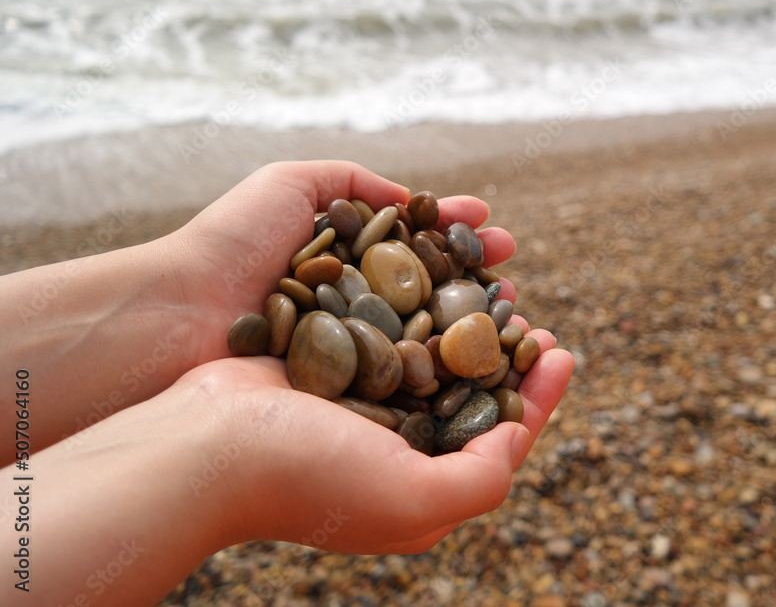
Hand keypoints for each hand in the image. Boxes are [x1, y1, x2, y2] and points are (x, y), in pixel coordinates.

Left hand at [3, 160, 520, 451]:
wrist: (182, 315)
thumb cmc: (230, 244)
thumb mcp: (292, 184)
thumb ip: (357, 183)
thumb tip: (421, 201)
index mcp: (347, 263)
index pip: (418, 247)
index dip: (459, 237)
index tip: (496, 231)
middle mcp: (356, 310)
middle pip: (433, 291)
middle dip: (477, 278)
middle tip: (515, 271)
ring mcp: (353, 355)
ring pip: (429, 338)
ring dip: (473, 327)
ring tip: (513, 313)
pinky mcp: (349, 396)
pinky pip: (408, 381)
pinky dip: (446, 372)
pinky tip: (479, 360)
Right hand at [176, 319, 573, 554]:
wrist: (206, 443)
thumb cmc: (309, 476)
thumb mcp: (415, 502)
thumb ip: (483, 479)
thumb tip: (517, 434)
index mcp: (421, 487)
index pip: (501, 440)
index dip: (538, 397)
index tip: (563, 351)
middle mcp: (395, 449)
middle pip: (469, 397)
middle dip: (506, 356)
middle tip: (530, 317)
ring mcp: (362, 408)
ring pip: (432, 358)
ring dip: (465, 325)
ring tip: (493, 287)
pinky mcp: (332, 368)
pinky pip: (389, 332)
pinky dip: (417, 307)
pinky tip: (434, 279)